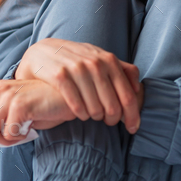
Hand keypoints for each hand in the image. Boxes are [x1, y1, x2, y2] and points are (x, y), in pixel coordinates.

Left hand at [0, 78, 75, 147]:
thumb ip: (1, 119)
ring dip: (3, 140)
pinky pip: (9, 134)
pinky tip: (29, 130)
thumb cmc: (47, 106)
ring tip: (19, 134)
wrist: (72, 97)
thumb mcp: (19, 111)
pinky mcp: (21, 106)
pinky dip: (18, 138)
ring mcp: (9, 98)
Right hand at [15, 38, 141, 132]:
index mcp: (109, 61)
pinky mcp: (60, 76)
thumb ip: (121, 70)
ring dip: (95, 117)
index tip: (132, 128)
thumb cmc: (76, 59)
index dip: (132, 116)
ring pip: (95, 108)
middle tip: (108, 122)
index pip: (128, 96)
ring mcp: (78, 69)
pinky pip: (77, 105)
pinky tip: (80, 115)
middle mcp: (95, 64)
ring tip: (92, 116)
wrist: (42, 52)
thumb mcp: (100, 58)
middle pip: (113, 106)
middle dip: (113, 119)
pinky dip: (81, 114)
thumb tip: (138, 88)